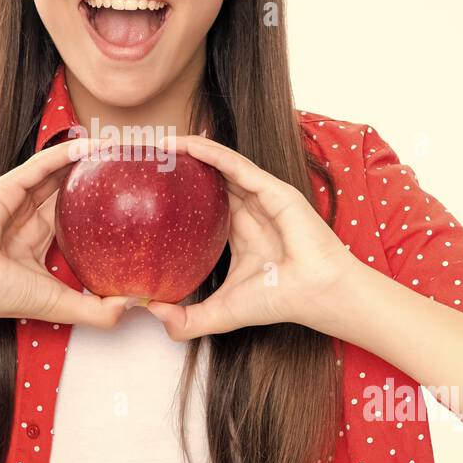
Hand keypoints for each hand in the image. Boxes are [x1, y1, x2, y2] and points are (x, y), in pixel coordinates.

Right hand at [0, 136, 131, 328]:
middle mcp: (29, 217)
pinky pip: (42, 165)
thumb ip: (98, 312)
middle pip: (69, 189)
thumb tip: (135, 305)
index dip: (100, 205)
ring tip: (118, 147)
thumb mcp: (61, 305)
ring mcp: (17, 200)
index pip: (75, 215)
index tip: (131, 198)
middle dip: (97, 176)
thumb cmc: (3, 296)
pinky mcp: (7, 186)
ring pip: (58, 171)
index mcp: (38, 240)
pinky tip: (93, 147)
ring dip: (86, 158)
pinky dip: (66, 153)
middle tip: (130, 165)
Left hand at [143, 133, 362, 340]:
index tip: (144, 189)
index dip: (175, 196)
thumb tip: (148, 310)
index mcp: (238, 234)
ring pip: (219, 166)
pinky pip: (235, 165)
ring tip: (157, 142)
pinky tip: (186, 144)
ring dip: (189, 151)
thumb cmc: (280, 300)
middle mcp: (248, 212)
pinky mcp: (272, 190)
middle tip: (144, 157)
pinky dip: (210, 152)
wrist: (318, 295)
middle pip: (207, 181)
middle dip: (178, 168)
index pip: (201, 206)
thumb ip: (186, 320)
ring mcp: (261, 198)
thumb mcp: (220, 314)